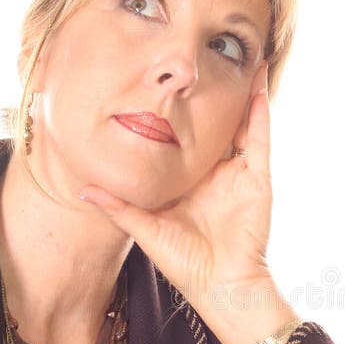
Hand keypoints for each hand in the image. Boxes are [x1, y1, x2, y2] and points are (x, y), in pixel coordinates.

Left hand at [79, 64, 272, 301]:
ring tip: (240, 58)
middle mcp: (214, 173)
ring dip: (241, 93)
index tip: (164, 85)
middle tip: (204, 59)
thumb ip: (119, 207)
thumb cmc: (185, 264)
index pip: (184, 140)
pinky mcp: (257, 178)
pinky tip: (257, 82)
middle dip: (212, 95)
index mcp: (190, 182)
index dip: (178, 114)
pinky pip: (259, 137)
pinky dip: (260, 110)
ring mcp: (237, 174)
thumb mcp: (146, 229)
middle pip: (214, 125)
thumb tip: (84, 189)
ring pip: (240, 123)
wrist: (220, 285)